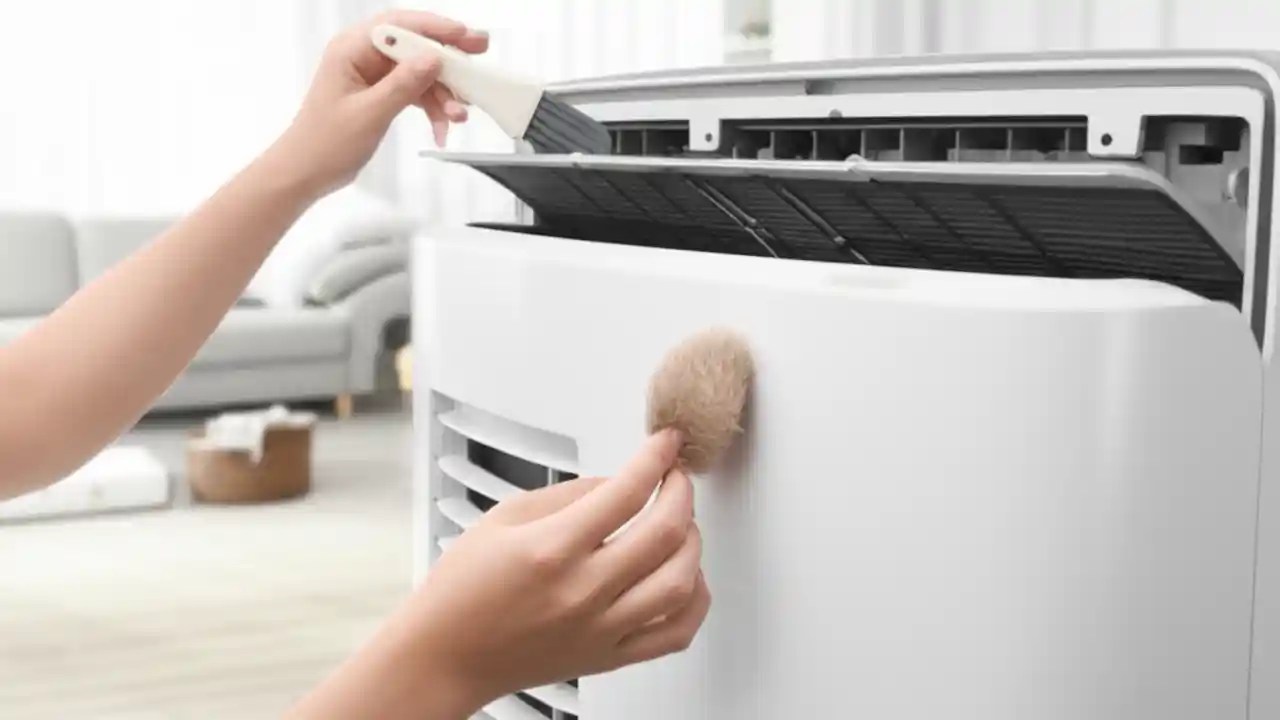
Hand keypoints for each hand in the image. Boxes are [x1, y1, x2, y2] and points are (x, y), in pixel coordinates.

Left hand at [272, 9, 487, 196]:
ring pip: (420, 72)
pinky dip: (431, 109)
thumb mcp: (368, 114)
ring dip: (443, 94)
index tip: (464, 35)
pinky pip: (415, 92)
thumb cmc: (324, 143)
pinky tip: (441, 129)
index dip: (435, 28)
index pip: (399, 26)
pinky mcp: (381, 93)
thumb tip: (433, 59)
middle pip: (415, 45)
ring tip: (458, 116)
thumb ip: (402, 84)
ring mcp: (373, 75)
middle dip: (448, 57)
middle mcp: (363, 55)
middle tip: (479, 59)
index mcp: (351, 49)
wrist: (306, 172)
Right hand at [347, 430, 709, 718]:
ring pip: (680, 583)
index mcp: (551, 549)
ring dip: (693, 543)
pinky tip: (686, 577)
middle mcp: (582, 591)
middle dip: (682, 492)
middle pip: (665, 533)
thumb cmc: (461, 591)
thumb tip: (618, 481)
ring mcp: (600, 629)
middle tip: (677, 478)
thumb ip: (568, 494)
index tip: (666, 443)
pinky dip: (695, 601)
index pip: (626, 491)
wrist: (446, 657)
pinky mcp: (608, 658)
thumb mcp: (503, 518)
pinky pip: (675, 634)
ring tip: (682, 524)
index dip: (656, 458)